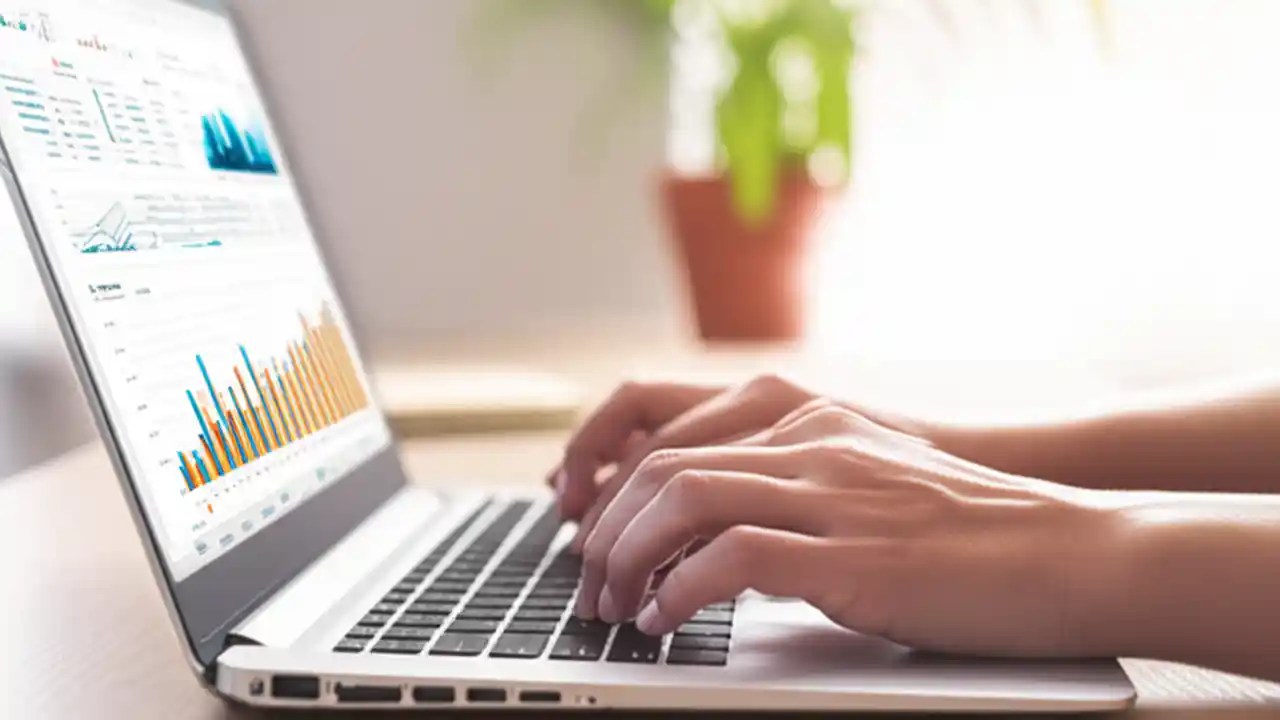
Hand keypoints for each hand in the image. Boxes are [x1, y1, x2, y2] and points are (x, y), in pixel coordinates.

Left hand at [578, 402, 1131, 658]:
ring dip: (629, 556)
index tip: (588, 524)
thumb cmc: (976, 533)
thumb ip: (803, 489)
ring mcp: (831, 494)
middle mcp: (811, 443)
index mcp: (811, 422)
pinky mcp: (852, 554)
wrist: (1071, 550)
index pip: (674, 430)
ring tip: (615, 604)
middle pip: (663, 463)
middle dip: (606, 526)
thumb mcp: (873, 486)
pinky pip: (732, 557)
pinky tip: (667, 619)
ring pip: (683, 498)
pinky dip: (680, 589)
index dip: (612, 476)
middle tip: (590, 580)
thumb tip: (726, 535)